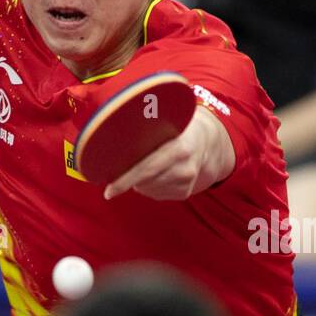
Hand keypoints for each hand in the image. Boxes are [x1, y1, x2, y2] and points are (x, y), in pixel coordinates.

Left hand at [103, 106, 233, 201]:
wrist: (206, 141)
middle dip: (128, 177)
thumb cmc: (176, 128)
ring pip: (147, 189)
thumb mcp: (166, 121)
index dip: (125, 181)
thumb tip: (113, 128)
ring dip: (139, 180)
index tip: (108, 191)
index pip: (146, 169)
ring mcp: (186, 183)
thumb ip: (145, 127)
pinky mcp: (184, 193)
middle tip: (120, 168)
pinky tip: (155, 172)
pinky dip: (148, 186)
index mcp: (179, 149)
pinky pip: (155, 194)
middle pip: (144, 182)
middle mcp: (185, 168)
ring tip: (145, 163)